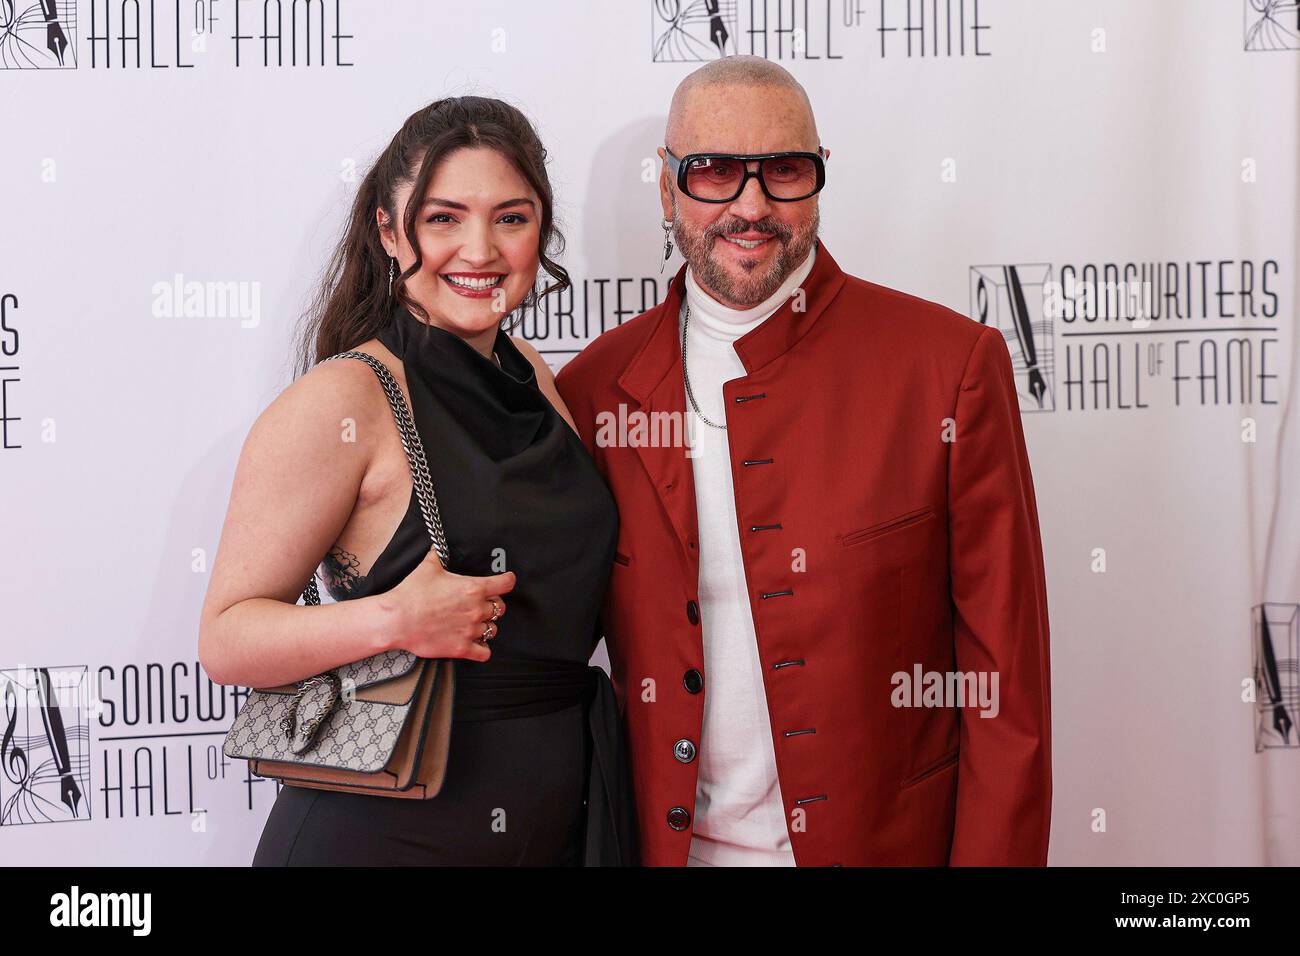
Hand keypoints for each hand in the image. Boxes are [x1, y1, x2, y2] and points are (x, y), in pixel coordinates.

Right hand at [382, 545, 513, 661]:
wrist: (397, 619)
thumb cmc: (412, 593)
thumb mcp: (427, 568)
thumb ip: (437, 556)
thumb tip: (437, 547)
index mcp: (473, 588)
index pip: (505, 584)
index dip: (507, 581)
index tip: (506, 580)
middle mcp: (477, 610)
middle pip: (499, 608)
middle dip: (492, 605)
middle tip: (480, 605)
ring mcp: (471, 630)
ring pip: (493, 629)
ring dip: (486, 626)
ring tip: (474, 624)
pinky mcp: (462, 648)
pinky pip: (484, 653)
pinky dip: (482, 649)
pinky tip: (475, 644)